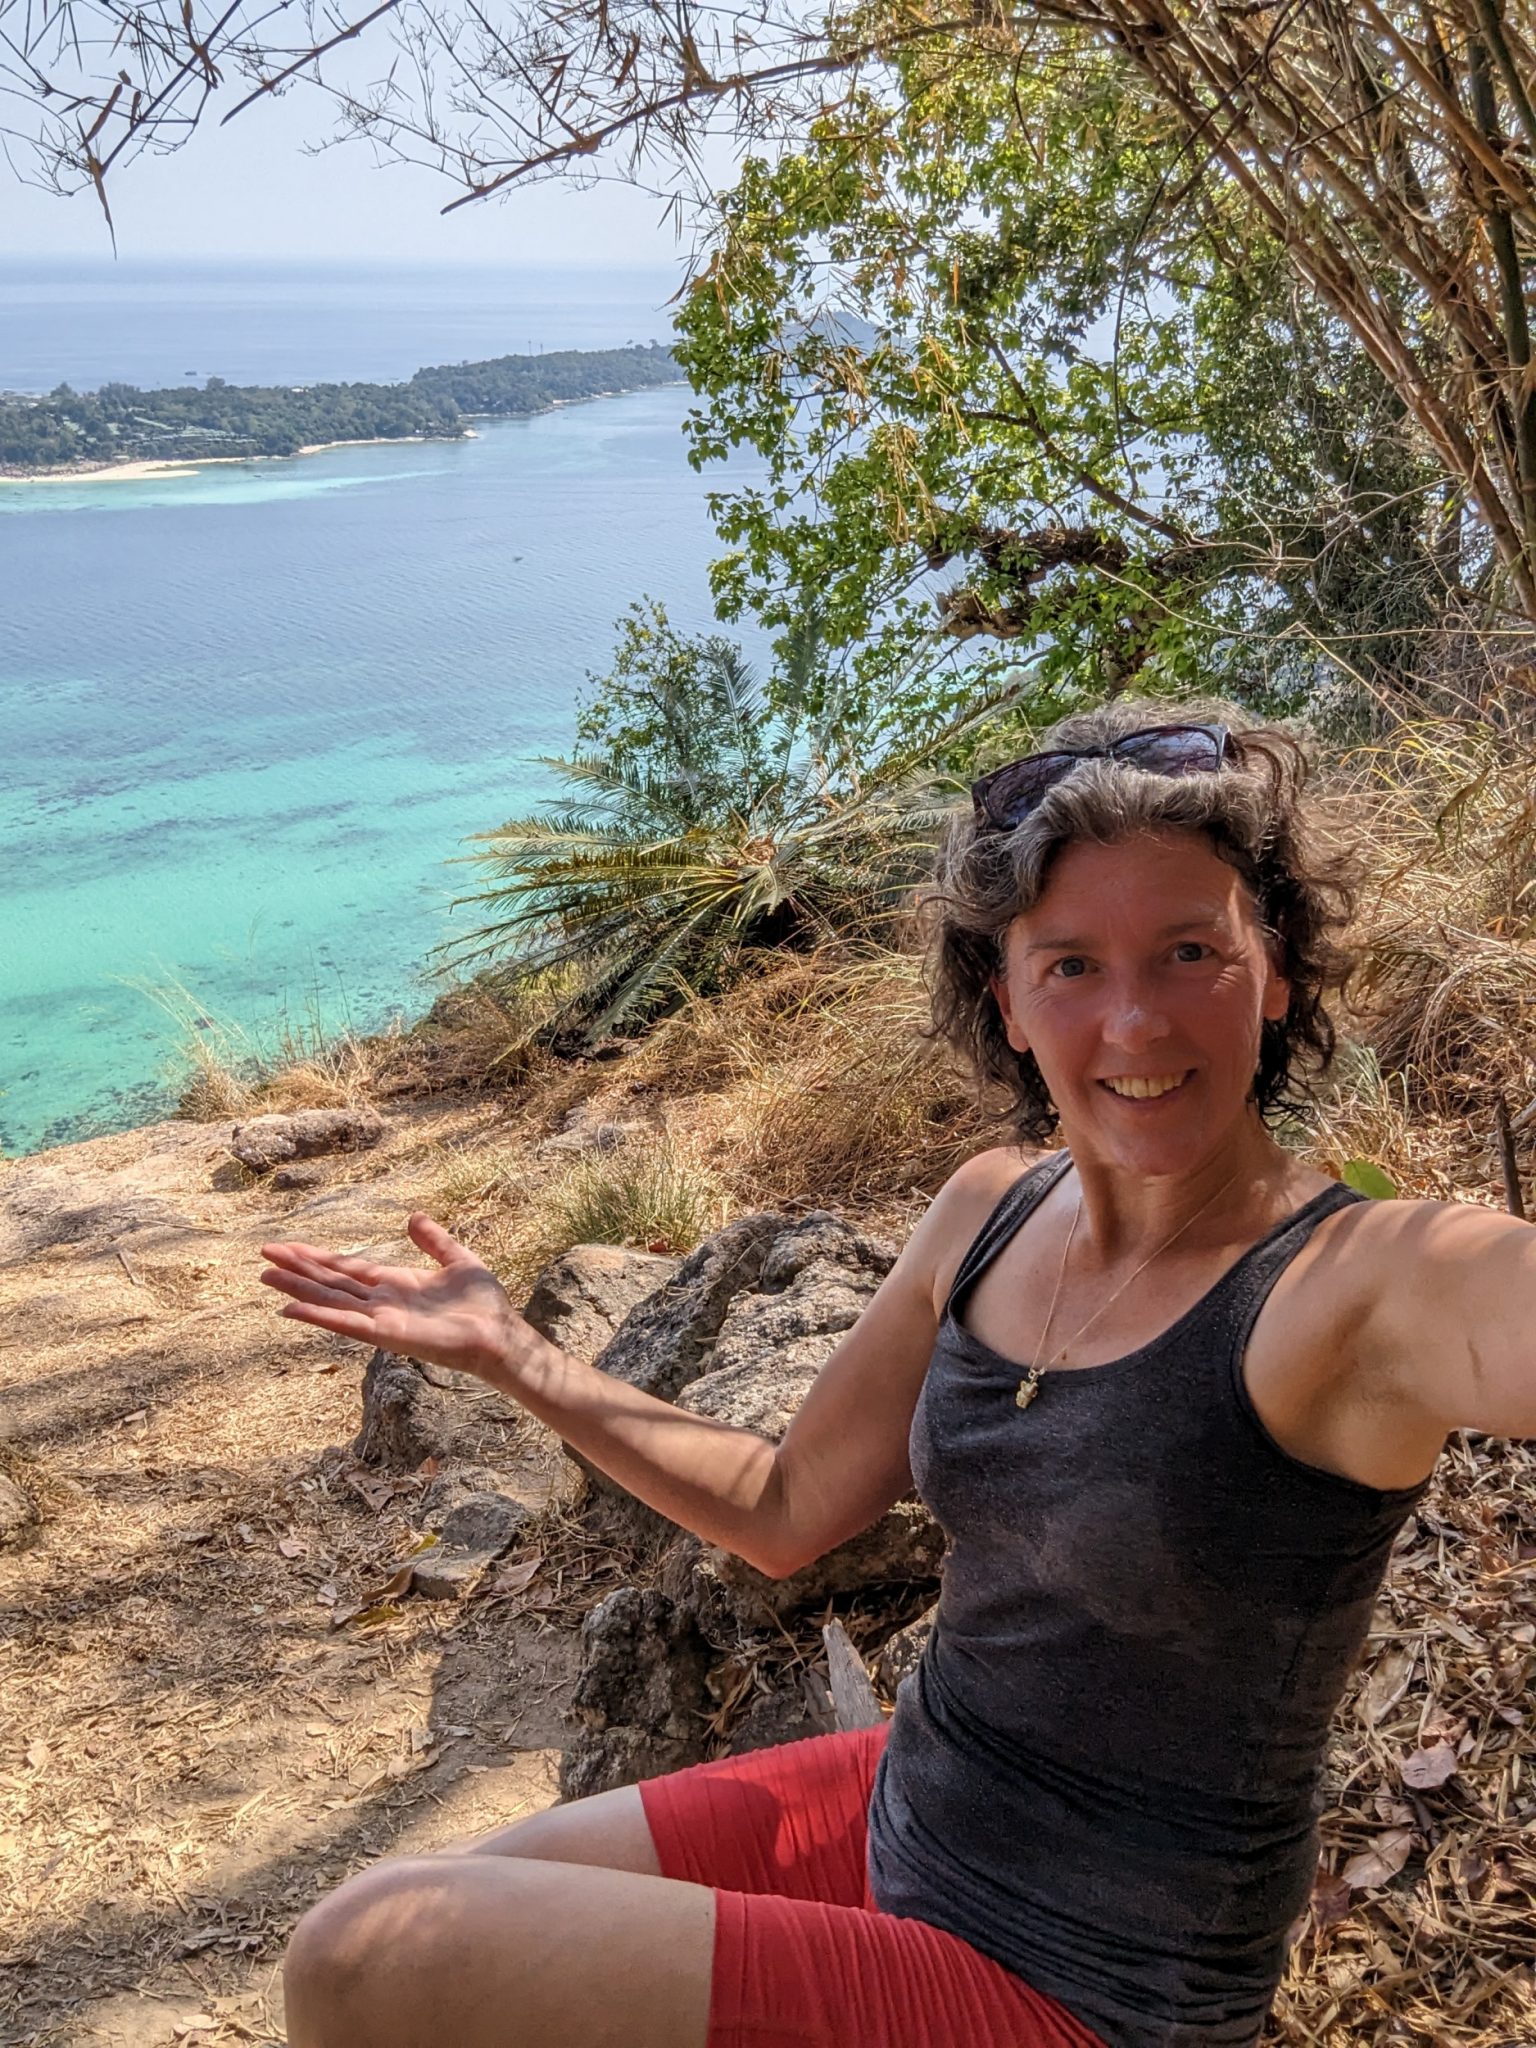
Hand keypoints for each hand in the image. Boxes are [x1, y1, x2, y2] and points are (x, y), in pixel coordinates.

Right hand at [258, 1213, 528, 1385]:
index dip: (317, 1257)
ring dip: (298, 1289)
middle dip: (298, 1268)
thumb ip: (434, 1240)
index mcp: (395, 1283)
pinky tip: (291, 1308)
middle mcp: (382, 1302)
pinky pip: (345, 1324)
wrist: (500, 1334)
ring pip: (330, 1300)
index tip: (288, 1246)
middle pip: (331, 1282)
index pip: (347, 1268)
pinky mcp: (386, 1335)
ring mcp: (381, 1319)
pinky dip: (318, 1316)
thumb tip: (413, 1217)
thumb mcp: (458, 1260)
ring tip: (267, 1275)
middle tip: (264, 1255)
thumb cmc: (484, 1305)